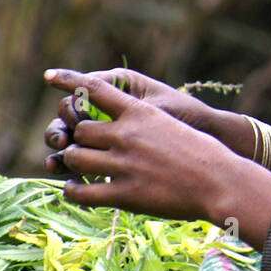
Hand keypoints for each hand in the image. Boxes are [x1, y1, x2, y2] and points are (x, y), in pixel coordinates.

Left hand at [41, 68, 270, 248]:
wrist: (221, 182)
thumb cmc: (205, 153)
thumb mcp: (173, 125)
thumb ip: (144, 123)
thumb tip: (124, 127)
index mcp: (141, 113)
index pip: (95, 89)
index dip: (69, 81)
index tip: (49, 76)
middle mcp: (127, 134)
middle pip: (81, 129)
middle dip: (78, 139)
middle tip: (83, 147)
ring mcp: (123, 164)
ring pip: (75, 157)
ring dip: (73, 163)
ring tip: (79, 169)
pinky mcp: (123, 194)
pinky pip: (81, 191)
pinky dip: (72, 190)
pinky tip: (77, 189)